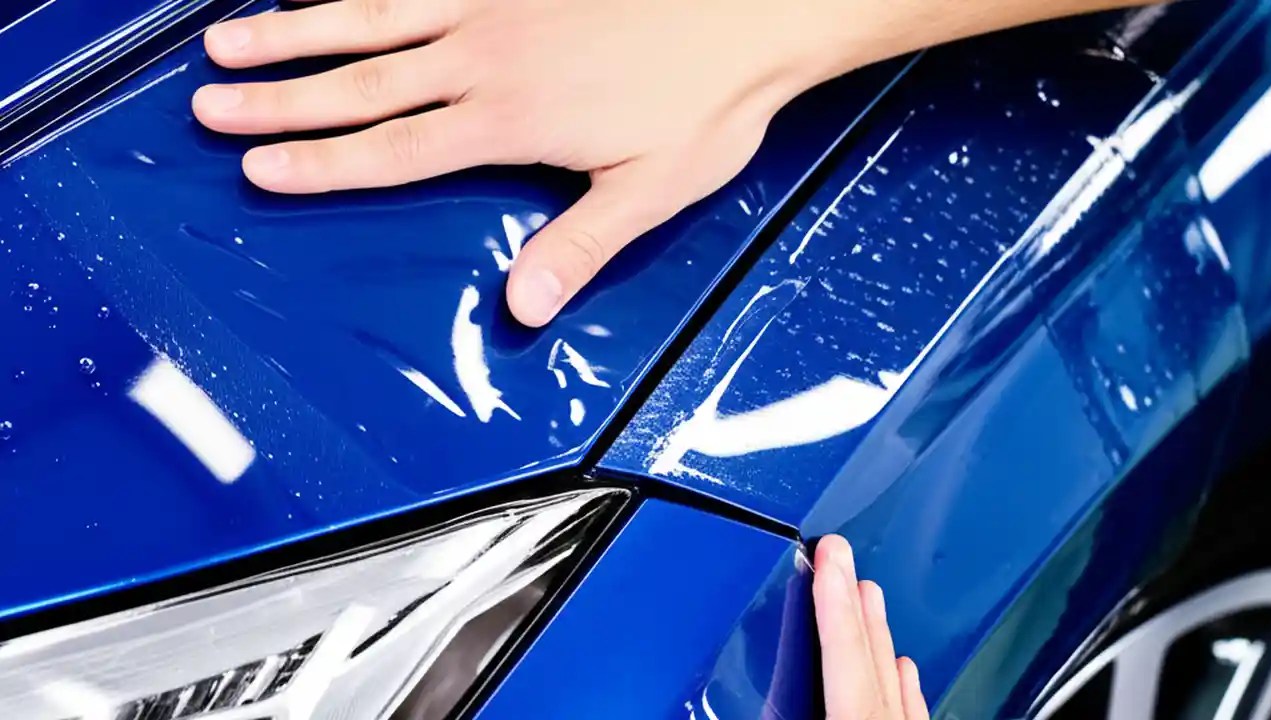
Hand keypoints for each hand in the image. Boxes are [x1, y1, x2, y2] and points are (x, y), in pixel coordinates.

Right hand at [192, 0, 857, 325]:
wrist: (754, 8)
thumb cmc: (709, 101)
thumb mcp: (652, 188)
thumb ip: (581, 244)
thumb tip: (525, 308)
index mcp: (512, 120)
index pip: (395, 149)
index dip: (323, 162)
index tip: (259, 165)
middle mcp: (487, 57)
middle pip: (363, 81)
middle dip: (282, 97)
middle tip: (210, 100)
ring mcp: (496, 2)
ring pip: (375, 15)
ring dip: (299, 29)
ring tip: (233, 38)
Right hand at [814, 535, 928, 719]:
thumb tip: (719, 713)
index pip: (843, 657)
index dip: (834, 605)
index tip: (829, 560)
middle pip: (868, 658)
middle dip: (851, 601)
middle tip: (839, 553)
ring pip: (893, 677)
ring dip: (876, 632)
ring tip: (868, 592)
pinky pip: (913, 711)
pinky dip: (906, 683)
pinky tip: (904, 666)